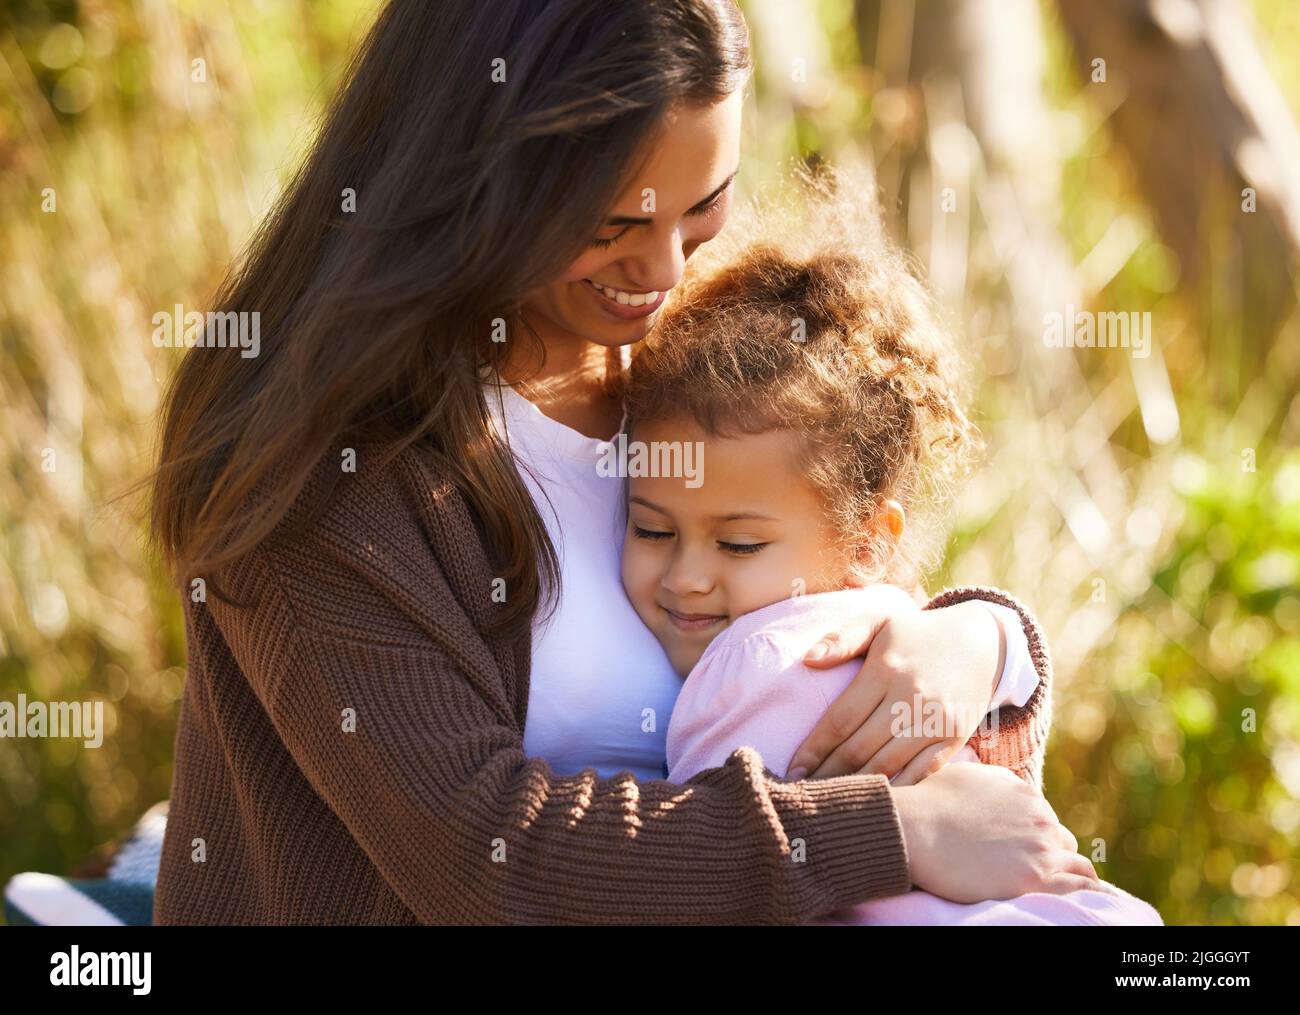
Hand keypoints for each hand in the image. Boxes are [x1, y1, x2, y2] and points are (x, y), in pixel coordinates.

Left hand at [788, 598, 1003, 784]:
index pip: (841, 718)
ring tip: (831, 802)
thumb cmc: (915, 634)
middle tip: (804, 794)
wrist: (980, 644)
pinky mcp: (955, 738)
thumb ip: (842, 638)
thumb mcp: (879, 621)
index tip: (792, 769)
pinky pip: (922, 773)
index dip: (814, 748)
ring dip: (857, 787)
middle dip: (828, 774)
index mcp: (885, 669)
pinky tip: (875, 801)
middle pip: (860, 748)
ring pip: (888, 765)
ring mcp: (936, 720)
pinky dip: (897, 790)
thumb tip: (808, 659)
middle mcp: (911, 697)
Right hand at [892, 763, 1099, 901]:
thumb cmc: (932, 801)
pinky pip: (1079, 887)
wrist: (915, 829)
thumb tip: (1004, 785)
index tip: (1021, 848)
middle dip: (1052, 853)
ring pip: (1077, 865)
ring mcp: (1040, 850)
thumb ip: (995, 780)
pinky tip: (1088, 899)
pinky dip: (1086, 891)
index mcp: (1027, 795)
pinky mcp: (1033, 879)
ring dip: (1071, 874)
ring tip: (1065, 889)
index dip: (1034, 835)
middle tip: (1033, 869)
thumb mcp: (968, 774)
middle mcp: (1041, 819)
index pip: (1045, 820)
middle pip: (1063, 842)